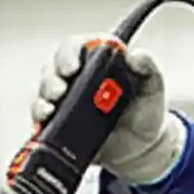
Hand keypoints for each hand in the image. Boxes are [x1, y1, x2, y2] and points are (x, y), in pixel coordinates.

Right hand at [30, 34, 185, 185]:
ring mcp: (66, 100)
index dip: (69, 53)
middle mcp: (77, 77)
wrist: (141, 147)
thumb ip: (149, 69)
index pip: (75, 46)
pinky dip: (39, 120)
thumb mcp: (153, 88)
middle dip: (52, 79)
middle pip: (53, 69)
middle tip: (59, 91)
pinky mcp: (59, 123)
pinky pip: (41, 119)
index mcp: (98, 61)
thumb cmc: (146, 110)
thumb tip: (137, 55)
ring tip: (50, 108)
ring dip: (42, 98)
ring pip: (43, 92)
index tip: (73, 66)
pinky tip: (45, 122)